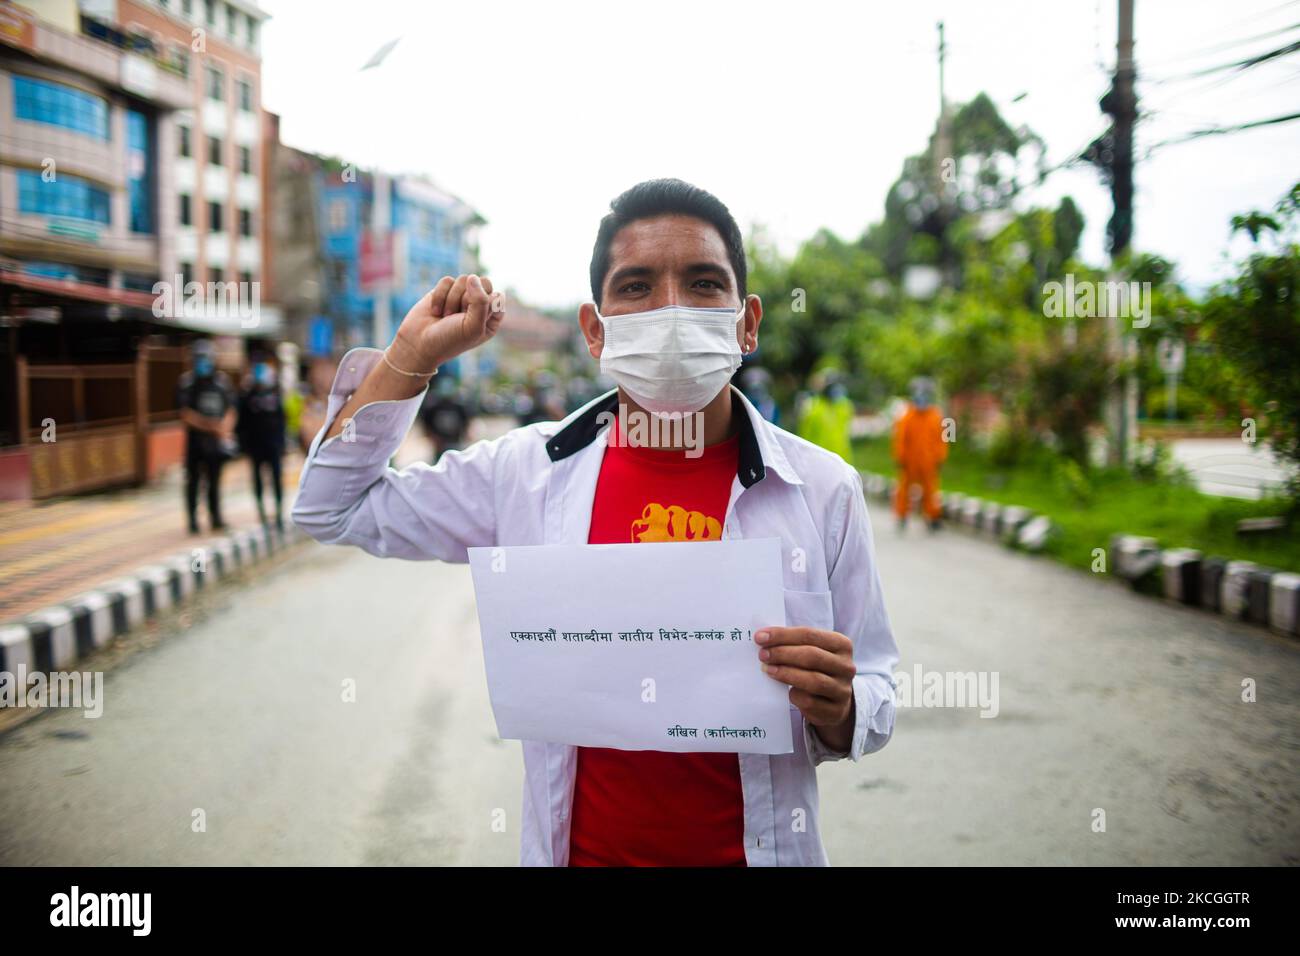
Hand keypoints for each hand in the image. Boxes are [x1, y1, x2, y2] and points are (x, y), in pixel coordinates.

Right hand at [387, 274, 503, 374]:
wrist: (418, 343)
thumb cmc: (449, 340)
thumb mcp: (472, 326)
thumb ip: (480, 301)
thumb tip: (473, 277)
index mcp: (492, 317)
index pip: (497, 296)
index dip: (482, 305)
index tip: (471, 320)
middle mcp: (479, 305)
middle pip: (483, 282)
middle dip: (467, 298)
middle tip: (458, 315)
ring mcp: (462, 296)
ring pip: (464, 280)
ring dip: (452, 300)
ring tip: (446, 316)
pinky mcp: (445, 291)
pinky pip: (447, 281)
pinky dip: (440, 296)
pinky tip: (436, 311)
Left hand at [756, 626, 855, 748]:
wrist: (835, 699)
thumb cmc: (817, 668)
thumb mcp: (813, 651)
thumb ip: (794, 644)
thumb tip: (764, 639)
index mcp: (842, 644)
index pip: (810, 635)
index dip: (783, 635)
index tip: (760, 637)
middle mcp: (846, 666)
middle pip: (812, 656)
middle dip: (783, 653)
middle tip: (762, 654)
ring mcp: (843, 690)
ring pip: (813, 680)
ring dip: (786, 674)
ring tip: (768, 670)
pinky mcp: (836, 710)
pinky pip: (810, 702)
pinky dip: (794, 695)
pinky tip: (787, 692)